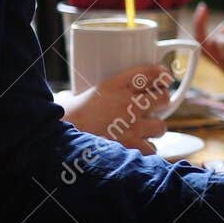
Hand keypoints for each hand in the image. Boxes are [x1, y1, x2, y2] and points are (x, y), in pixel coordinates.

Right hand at [55, 65, 172, 153]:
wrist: (58, 138)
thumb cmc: (66, 117)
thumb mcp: (80, 94)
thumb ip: (95, 92)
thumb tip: (86, 95)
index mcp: (114, 85)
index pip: (149, 72)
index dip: (161, 74)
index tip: (165, 76)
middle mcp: (127, 102)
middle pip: (163, 98)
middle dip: (162, 102)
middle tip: (156, 107)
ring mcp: (132, 124)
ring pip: (160, 126)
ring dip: (153, 130)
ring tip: (143, 131)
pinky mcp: (132, 144)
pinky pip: (152, 148)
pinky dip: (145, 149)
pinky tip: (136, 147)